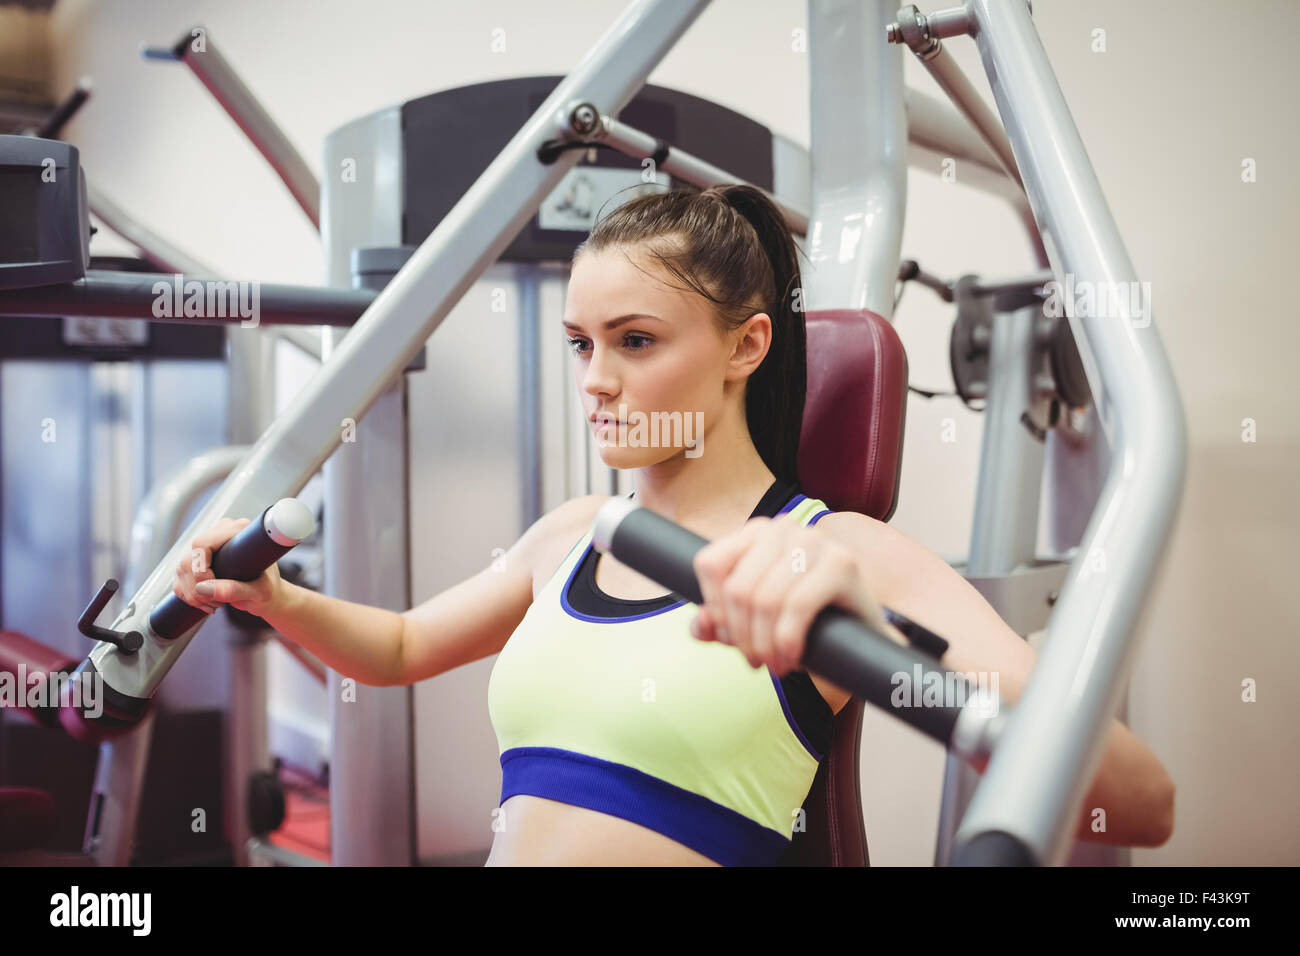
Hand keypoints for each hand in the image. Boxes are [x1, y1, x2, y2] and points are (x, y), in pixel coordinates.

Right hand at [172, 517, 283, 616]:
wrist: (266, 594)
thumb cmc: (268, 588)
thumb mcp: (258, 592)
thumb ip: (234, 590)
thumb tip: (204, 589)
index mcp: (238, 531)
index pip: (202, 544)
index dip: (201, 569)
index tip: (214, 587)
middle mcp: (220, 533)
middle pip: (189, 559)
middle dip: (197, 587)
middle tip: (217, 602)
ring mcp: (207, 547)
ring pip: (182, 570)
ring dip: (193, 594)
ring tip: (216, 603)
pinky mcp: (198, 561)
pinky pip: (180, 578)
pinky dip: (189, 596)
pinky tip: (206, 602)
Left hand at [688, 515, 889, 676]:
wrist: (860, 637)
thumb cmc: (801, 624)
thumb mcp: (752, 625)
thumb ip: (720, 624)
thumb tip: (700, 625)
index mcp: (755, 532)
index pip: (710, 564)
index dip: (713, 608)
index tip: (728, 636)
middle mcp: (783, 528)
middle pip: (737, 588)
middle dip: (741, 635)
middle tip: (754, 660)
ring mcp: (814, 540)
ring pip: (764, 600)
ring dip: (764, 644)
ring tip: (773, 665)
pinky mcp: (842, 562)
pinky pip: (797, 606)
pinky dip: (787, 641)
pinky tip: (791, 658)